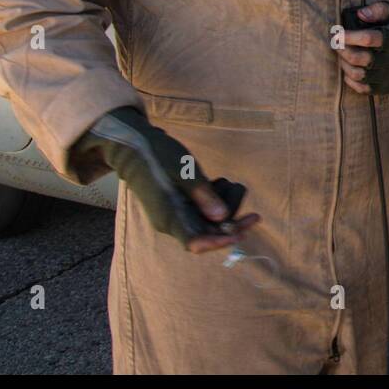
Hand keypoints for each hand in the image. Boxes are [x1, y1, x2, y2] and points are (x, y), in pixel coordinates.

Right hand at [72, 107, 259, 252]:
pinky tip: (220, 182)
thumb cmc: (157, 156)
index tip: (241, 232)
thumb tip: (222, 218)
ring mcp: (175, 213)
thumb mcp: (184, 172)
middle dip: (231, 224)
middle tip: (255, 215)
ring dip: (224, 208)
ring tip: (229, 184)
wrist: (133, 145)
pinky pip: (201, 210)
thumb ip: (203, 195)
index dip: (220, 242)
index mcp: (170, 218)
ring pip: (207, 221)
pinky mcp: (179, 204)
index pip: (196, 243)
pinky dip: (215, 199)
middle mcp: (173, 221)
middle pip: (206, 234)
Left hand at [337, 0, 388, 95]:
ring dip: (345, 65)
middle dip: (343, 50)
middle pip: (362, 59)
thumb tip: (360, 14)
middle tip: (336, 43)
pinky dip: (350, 80)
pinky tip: (348, 69)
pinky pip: (363, 89)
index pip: (369, 39)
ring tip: (341, 55)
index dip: (350, 36)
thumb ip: (379, 9)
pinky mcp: (386, 88)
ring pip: (360, 75)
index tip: (337, 33)